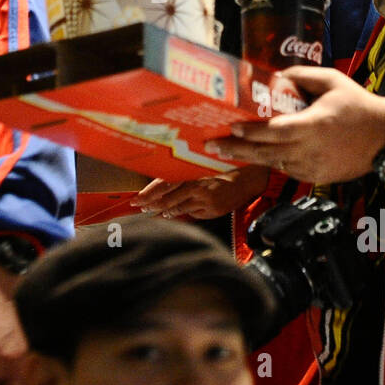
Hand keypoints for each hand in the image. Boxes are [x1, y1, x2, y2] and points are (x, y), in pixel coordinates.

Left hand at [132, 166, 270, 218]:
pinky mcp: (212, 209)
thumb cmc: (222, 172)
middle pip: (169, 197)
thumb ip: (184, 179)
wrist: (247, 179)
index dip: (150, 192)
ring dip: (163, 211)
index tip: (137, 199)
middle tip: (139, 207)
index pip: (166, 183)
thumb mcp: (201, 170)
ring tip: (151, 212)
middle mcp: (198, 184)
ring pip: (178, 207)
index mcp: (193, 172)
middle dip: (152, 204)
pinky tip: (169, 215)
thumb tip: (161, 187)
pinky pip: (192, 213)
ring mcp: (206, 198)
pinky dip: (179, 214)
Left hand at [205, 66, 384, 185]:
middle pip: (266, 152)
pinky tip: (257, 154)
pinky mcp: (317, 177)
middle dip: (236, 149)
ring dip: (250, 157)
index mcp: (314, 125)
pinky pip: (288, 169)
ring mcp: (313, 167)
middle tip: (211, 145)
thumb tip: (274, 74)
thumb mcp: (331, 80)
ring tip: (225, 150)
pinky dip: (273, 161)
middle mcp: (311, 149)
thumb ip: (301, 76)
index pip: (276, 131)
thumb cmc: (357, 104)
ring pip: (274, 163)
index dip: (252, 131)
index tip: (232, 127)